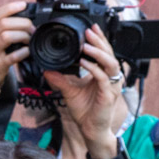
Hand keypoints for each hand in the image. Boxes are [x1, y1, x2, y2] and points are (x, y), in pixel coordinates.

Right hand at [0, 1, 33, 94]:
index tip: (23, 5)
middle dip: (22, 23)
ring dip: (23, 35)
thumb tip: (23, 17)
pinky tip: (27, 51)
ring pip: (7, 36)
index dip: (10, 8)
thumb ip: (0, 29)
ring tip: (28, 39)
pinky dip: (24, 52)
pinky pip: (14, 55)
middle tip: (31, 28)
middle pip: (4, 24)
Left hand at [42, 25, 127, 158]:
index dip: (99, 40)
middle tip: (89, 31)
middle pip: (109, 54)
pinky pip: (103, 78)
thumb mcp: (69, 91)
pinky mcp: (108, 94)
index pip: (103, 53)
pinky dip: (94, 69)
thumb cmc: (85, 111)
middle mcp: (110, 78)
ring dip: (98, 53)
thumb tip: (47, 71)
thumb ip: (60, 80)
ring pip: (110, 64)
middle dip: (99, 41)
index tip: (90, 28)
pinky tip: (85, 63)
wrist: (90, 129)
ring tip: (87, 45)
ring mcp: (111, 86)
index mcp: (103, 74)